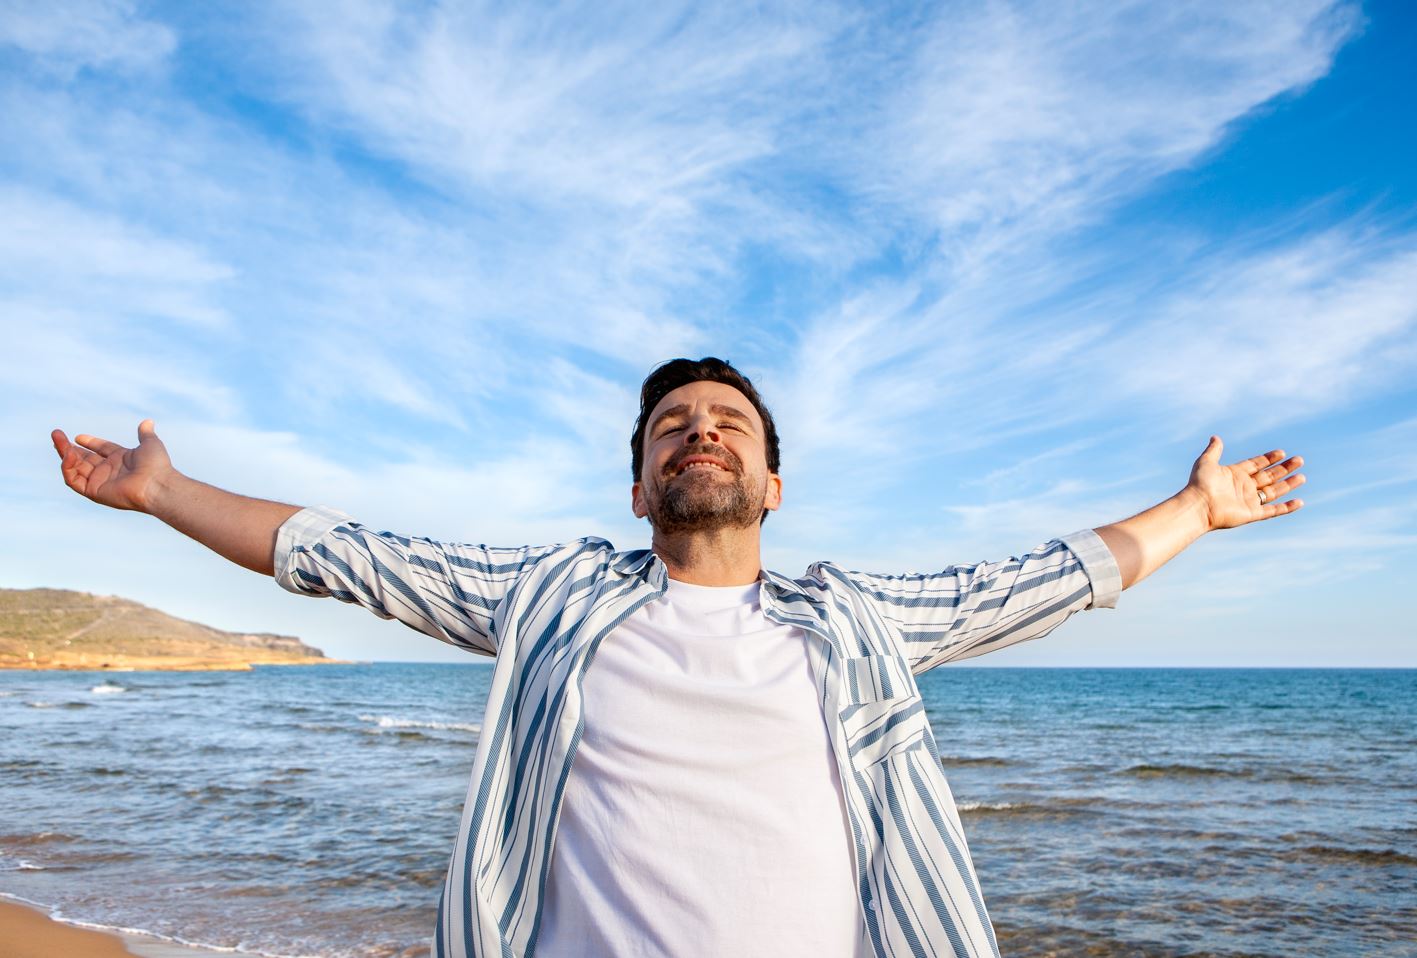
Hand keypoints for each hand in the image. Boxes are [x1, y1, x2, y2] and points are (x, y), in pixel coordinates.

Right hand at [52, 419, 175, 512]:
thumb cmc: (156, 465)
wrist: (156, 484)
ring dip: (64, 454)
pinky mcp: (93, 492)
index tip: (78, 437)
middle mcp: (109, 471)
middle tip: (56, 434)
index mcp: (121, 460)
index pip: (100, 450)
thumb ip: (145, 433)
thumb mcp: (150, 444)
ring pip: (75, 468)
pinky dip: (68, 468)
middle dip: (69, 447)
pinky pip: (74, 480)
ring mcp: (100, 482)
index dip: (89, 442)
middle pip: (84, 458)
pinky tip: (68, 455)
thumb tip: (148, 422)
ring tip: (57, 439)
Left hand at [1188, 436, 1304, 531]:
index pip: (1256, 465)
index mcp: (1235, 474)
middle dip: (1284, 469)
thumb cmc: (1200, 483)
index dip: (1269, 459)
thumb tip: (1216, 437)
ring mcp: (1249, 501)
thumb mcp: (1206, 462)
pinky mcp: (1252, 514)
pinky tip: (1299, 501)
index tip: (1282, 452)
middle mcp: (1244, 487)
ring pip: (1274, 491)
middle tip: (1299, 460)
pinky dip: (1287, 507)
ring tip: (1302, 477)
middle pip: (1268, 476)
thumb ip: (1214, 450)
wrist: (1198, 505)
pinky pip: (1273, 510)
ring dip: (1288, 485)